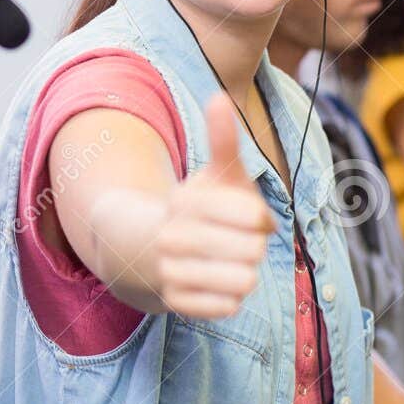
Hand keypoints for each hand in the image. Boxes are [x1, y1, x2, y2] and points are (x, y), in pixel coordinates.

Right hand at [150, 93, 275, 318]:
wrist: (144, 249)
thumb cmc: (197, 209)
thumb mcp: (212, 175)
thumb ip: (221, 140)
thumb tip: (218, 96)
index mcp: (185, 201)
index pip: (252, 216)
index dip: (260, 217)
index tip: (253, 217)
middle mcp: (172, 236)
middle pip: (253, 251)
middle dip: (255, 247)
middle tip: (240, 243)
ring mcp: (171, 271)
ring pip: (243, 282)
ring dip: (246, 273)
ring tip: (232, 264)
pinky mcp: (176, 303)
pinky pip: (228, 307)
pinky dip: (231, 297)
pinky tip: (219, 283)